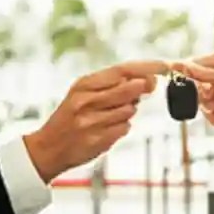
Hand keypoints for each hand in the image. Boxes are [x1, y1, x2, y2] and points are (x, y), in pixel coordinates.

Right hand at [24, 60, 168, 181]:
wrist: (48, 147)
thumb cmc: (71, 117)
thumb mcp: (84, 93)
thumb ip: (113, 85)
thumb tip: (149, 81)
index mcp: (83, 85)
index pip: (122, 70)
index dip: (147, 67)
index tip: (165, 66)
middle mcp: (86, 101)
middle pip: (130, 89)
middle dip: (140, 90)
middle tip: (140, 92)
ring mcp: (92, 122)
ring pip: (130, 110)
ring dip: (127, 112)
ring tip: (109, 115)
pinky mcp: (97, 141)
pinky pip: (124, 129)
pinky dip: (121, 128)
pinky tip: (105, 129)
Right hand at [173, 53, 213, 141]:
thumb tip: (191, 64)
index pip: (203, 70)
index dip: (189, 68)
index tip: (175, 66)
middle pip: (199, 86)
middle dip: (192, 83)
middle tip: (186, 80)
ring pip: (202, 101)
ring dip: (201, 97)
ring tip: (207, 93)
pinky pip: (210, 117)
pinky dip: (208, 112)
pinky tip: (212, 107)